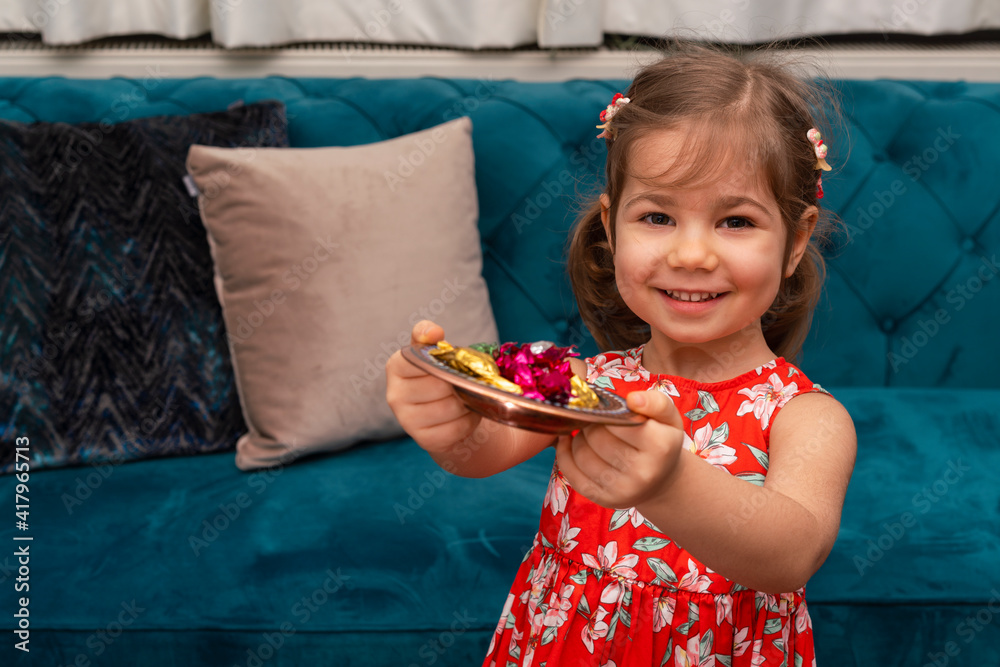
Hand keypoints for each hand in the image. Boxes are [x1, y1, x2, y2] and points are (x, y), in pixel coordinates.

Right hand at [385, 320, 481, 453]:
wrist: (444, 413)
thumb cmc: (439, 376)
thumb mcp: (432, 352)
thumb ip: (427, 335)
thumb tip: (433, 332)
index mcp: (396, 368)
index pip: (418, 360)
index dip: (441, 361)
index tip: (452, 362)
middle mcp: (395, 395)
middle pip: (440, 385)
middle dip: (460, 383)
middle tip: (468, 381)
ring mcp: (407, 420)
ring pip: (450, 408)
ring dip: (468, 402)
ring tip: (469, 396)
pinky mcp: (424, 439)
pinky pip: (456, 428)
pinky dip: (469, 421)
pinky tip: (467, 414)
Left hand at [556, 390, 685, 508]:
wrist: (661, 481)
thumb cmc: (662, 442)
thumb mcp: (668, 418)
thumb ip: (655, 402)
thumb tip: (632, 399)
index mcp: (660, 446)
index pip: (617, 421)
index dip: (606, 412)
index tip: (606, 410)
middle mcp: (642, 472)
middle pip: (596, 437)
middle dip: (591, 424)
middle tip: (595, 420)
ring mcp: (623, 490)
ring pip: (581, 454)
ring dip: (577, 438)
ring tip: (588, 433)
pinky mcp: (604, 500)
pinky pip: (571, 473)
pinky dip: (565, 454)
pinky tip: (570, 443)